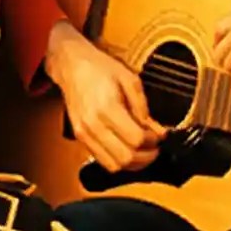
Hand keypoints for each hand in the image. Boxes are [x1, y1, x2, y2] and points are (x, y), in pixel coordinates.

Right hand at [44, 22, 167, 172]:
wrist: (71, 66)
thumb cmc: (99, 68)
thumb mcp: (130, 79)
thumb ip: (144, 107)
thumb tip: (158, 130)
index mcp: (107, 108)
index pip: (136, 139)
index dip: (153, 141)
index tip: (160, 135)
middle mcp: (93, 125)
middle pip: (125, 158)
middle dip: (146, 157)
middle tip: (155, 147)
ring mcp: (84, 134)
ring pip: (113, 165)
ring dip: (133, 163)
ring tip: (143, 151)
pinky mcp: (80, 138)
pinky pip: (102, 160)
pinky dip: (118, 161)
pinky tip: (127, 149)